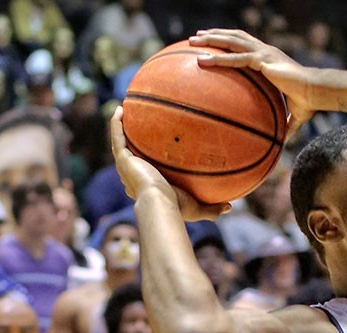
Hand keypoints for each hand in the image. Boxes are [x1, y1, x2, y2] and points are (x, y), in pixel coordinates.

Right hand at [110, 107, 229, 221]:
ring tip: (124, 112)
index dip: (146, 164)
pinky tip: (120, 109)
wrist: (160, 203)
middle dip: (132, 144)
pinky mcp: (123, 158)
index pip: (145, 174)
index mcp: (146, 187)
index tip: (152, 156)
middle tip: (137, 131)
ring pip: (121, 144)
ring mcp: (126, 167)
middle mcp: (133, 177)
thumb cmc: (176, 208)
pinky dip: (116, 124)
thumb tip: (230, 207)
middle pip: (131, 157)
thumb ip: (212, 208)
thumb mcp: (197, 208)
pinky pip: (117, 137)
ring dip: (121, 128)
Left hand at [190, 29, 314, 138]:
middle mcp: (265, 51)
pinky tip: (202, 60)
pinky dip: (218, 59)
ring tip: (193, 41)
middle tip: (198, 37)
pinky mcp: (262, 60)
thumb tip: (282, 143)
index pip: (247, 44)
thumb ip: (286, 125)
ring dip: (211, 40)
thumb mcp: (294, 115)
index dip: (232, 42)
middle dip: (216, 35)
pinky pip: (235, 58)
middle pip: (236, 37)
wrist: (316, 93)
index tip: (216, 43)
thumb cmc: (309, 102)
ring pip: (232, 41)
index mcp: (270, 58)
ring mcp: (263, 53)